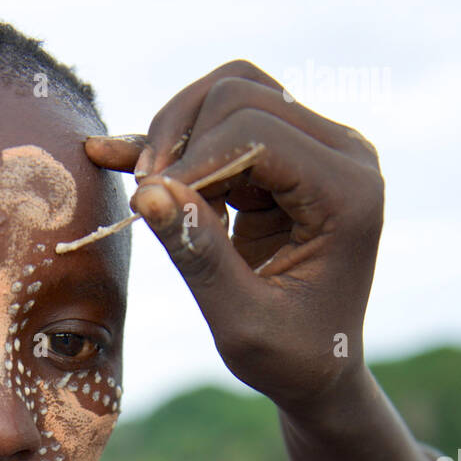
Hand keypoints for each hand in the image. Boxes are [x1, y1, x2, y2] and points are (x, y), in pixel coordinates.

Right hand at [84, 60, 383, 414]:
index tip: (146, 206)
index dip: (193, 161)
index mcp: (347, 192)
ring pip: (228, 93)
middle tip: (145, 201)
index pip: (258, 132)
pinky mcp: (287, 153)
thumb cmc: (291, 356)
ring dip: (176, 138)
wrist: (320, 368)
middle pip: (241, 93)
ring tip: (147, 193)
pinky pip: (221, 122)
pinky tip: (113, 152)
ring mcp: (317, 146)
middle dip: (181, 141)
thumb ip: (199, 257)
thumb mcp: (241, 321)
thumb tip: (147, 193)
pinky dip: (172, 142)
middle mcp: (341, 153)